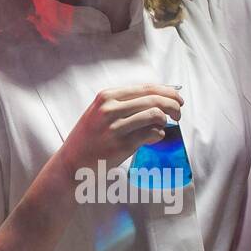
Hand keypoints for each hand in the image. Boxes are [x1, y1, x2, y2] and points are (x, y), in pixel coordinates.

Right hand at [60, 83, 183, 170]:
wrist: (72, 163)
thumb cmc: (89, 138)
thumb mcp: (99, 112)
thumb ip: (123, 104)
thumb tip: (157, 99)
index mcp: (106, 97)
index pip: (146, 88)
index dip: (167, 91)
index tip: (177, 98)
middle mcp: (110, 109)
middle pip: (154, 99)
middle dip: (173, 105)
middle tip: (179, 113)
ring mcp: (115, 128)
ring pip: (154, 115)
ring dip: (166, 120)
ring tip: (165, 125)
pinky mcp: (121, 146)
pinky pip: (150, 134)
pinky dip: (158, 135)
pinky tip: (155, 137)